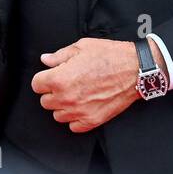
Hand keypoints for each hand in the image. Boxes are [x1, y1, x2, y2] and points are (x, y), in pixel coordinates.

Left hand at [32, 37, 152, 132]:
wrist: (135, 70)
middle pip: (45, 101)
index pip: (36, 85)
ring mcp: (79, 112)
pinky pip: (73, 126)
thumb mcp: (82, 47)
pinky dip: (75, 118)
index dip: (44, 78)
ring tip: (76, 94)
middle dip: (53, 91)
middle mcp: (67, 98)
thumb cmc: (111, 56)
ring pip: (57, 115)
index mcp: (60, 78)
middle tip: (66, 83)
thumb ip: (60, 55)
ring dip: (63, 106)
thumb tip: (46, 60)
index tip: (51, 75)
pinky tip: (83, 106)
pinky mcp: (92, 121)